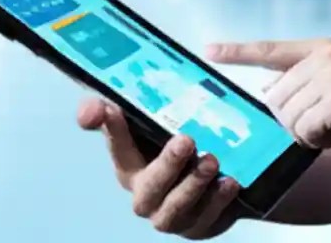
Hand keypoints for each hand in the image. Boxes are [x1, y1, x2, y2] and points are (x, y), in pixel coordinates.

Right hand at [77, 98, 245, 238]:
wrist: (217, 174)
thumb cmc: (177, 144)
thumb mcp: (158, 118)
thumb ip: (129, 105)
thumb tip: (100, 103)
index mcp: (130, 165)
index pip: (115, 144)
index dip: (111, 127)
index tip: (110, 109)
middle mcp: (146, 195)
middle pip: (149, 187)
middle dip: (166, 165)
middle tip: (186, 140)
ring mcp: (170, 215)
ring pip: (175, 209)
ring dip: (193, 185)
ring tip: (211, 162)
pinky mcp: (198, 227)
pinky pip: (205, 221)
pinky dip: (218, 202)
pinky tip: (229, 183)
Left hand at [207, 38, 330, 159]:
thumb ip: (303, 83)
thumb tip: (267, 91)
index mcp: (324, 49)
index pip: (272, 49)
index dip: (238, 51)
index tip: (210, 49)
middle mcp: (326, 57)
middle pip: (276, 96)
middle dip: (295, 119)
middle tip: (326, 122)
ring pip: (287, 115)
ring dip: (307, 132)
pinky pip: (303, 129)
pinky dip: (317, 140)